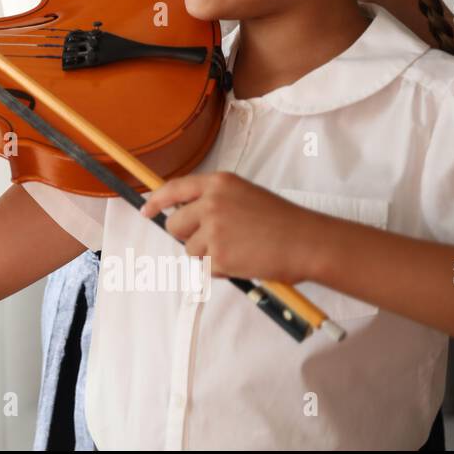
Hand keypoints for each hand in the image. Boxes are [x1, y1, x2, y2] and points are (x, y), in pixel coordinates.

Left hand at [139, 172, 319, 283]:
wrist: (307, 242)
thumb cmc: (282, 221)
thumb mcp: (245, 195)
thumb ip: (214, 200)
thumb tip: (186, 217)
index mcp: (218, 183)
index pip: (174, 188)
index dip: (156, 201)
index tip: (146, 210)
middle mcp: (211, 203)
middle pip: (174, 224)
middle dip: (186, 236)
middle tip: (212, 241)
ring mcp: (212, 229)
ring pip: (189, 249)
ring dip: (207, 254)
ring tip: (237, 250)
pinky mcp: (217, 255)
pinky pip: (205, 267)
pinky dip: (220, 269)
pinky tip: (243, 261)